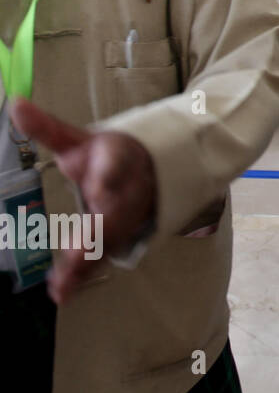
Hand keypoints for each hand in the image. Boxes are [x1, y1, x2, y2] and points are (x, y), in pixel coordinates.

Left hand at [9, 98, 157, 304]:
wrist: (150, 171)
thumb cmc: (109, 155)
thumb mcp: (79, 139)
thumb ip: (47, 127)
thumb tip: (14, 104)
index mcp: (118, 159)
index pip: (116, 165)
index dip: (109, 176)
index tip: (99, 187)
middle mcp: (127, 191)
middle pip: (114, 214)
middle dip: (95, 235)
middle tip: (75, 253)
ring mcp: (126, 217)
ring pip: (108, 241)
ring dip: (85, 263)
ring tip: (62, 282)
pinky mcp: (119, 236)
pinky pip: (101, 257)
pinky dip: (82, 274)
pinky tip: (62, 289)